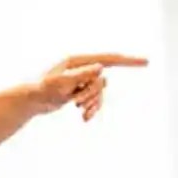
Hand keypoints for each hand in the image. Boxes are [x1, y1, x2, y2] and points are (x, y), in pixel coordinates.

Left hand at [29, 54, 147, 120]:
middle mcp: (83, 68)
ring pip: (101, 93)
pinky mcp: (81, 91)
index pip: (110, 59)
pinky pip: (96, 101)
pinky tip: (83, 118)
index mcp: (79, 61)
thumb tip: (101, 67)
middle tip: (76, 101)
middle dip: (93, 95)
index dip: (129, 61)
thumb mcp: (61, 83)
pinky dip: (92, 109)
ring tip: (77, 109)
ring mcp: (82, 80)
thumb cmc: (41, 88)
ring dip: (92, 103)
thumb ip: (81, 75)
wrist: (31, 101)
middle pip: (103, 82)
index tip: (146, 62)